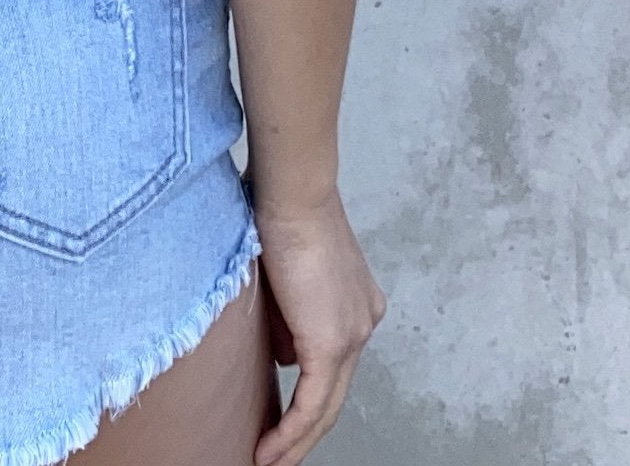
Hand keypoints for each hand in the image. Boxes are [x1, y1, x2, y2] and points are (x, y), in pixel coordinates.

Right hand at [252, 191, 384, 465]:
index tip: (282, 417)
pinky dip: (289, 433)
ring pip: (325, 408)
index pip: (333, 364)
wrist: (292, 192)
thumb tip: (281, 352)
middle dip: (303, 432)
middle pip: (334, 395)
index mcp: (356, 304)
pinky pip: (311, 404)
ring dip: (293, 442)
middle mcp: (363, 322)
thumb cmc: (278, 209)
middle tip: (275, 456)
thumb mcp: (282, 268)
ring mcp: (353, 335)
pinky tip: (268, 452)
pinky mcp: (332, 343)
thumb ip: (287, 312)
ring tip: (267, 462)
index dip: (308, 397)